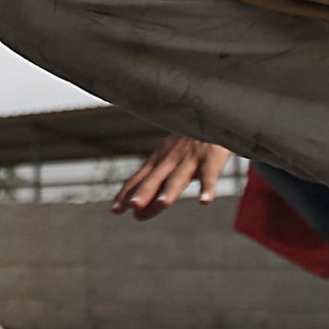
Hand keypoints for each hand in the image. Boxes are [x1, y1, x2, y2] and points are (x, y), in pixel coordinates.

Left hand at [112, 137, 234, 219]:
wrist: (213, 116)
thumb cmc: (189, 141)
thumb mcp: (170, 158)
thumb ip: (157, 184)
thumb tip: (140, 212)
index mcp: (159, 159)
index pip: (139, 178)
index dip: (127, 193)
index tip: (115, 210)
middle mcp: (171, 158)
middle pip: (155, 178)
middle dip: (144, 192)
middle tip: (133, 206)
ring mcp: (191, 158)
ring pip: (179, 176)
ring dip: (170, 189)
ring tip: (162, 203)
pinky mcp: (212, 157)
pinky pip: (209, 174)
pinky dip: (207, 187)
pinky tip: (205, 200)